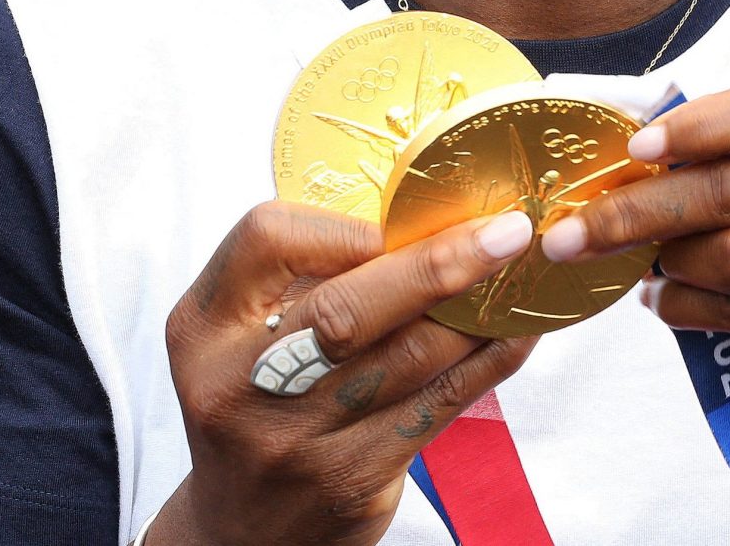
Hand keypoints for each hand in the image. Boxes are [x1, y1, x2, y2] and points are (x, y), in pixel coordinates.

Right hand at [152, 201, 540, 545]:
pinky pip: (438, 404)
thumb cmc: (260, 402)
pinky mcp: (350, 478)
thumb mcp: (244, 337)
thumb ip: (306, 281)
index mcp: (204, 325)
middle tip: (507, 231)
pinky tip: (518, 331)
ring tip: (524, 273)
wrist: (245, 529)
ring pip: (409, 357)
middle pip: (348, 308)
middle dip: (439, 264)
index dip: (346, 224)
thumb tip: (425, 215)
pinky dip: (489, 360)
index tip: (408, 217)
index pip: (268, 236)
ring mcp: (294, 438)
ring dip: (478, 310)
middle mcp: (240, 381)